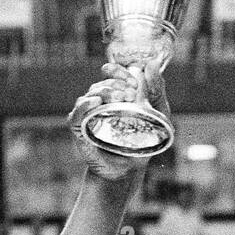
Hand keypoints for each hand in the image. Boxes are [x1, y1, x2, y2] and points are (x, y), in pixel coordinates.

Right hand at [67, 55, 170, 182]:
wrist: (130, 169)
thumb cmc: (145, 141)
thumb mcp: (159, 114)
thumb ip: (157, 90)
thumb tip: (150, 64)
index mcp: (117, 95)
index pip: (111, 74)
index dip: (118, 72)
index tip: (131, 78)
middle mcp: (101, 102)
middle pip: (101, 83)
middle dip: (115, 84)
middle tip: (130, 94)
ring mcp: (89, 116)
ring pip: (90, 95)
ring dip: (104, 92)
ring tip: (119, 98)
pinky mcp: (80, 130)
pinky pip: (76, 115)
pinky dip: (83, 106)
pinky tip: (94, 102)